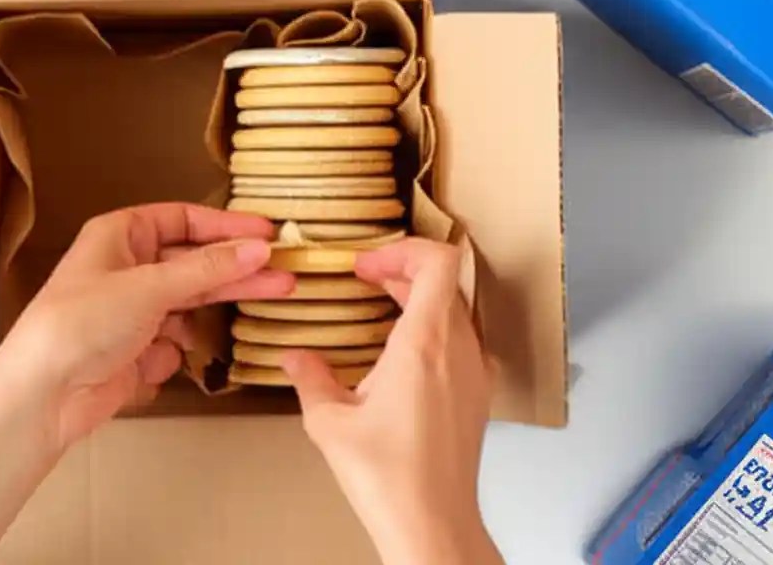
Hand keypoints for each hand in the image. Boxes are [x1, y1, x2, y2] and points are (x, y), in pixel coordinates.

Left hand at [0, 203, 293, 449]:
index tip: (267, 233)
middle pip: (194, 263)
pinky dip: (172, 352)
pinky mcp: (133, 351)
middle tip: (285, 274)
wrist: (42, 394)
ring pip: (189, 303)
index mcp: (119, 236)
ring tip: (263, 307)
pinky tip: (159, 359)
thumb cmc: (82, 323)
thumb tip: (259, 247)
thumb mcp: (151, 286)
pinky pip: (171, 344)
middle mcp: (125, 268)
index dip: (226, 226)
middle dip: (237, 270)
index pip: (182, 220)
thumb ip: (209, 268)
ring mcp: (130, 312)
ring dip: (213, 310)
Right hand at [282, 238, 501, 564]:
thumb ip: (310, 379)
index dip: (403, 249)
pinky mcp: (477, 394)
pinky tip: (401, 356)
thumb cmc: (389, 477)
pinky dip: (434, 329)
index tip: (368, 267)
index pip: (439, 261)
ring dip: (421, 299)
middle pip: (446, 281)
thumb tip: (294, 359)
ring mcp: (475, 371)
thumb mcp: (330, 423)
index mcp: (424, 343)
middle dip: (405, 270)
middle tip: (368, 279)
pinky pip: (462, 341)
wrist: (432, 523)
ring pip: (456, 309)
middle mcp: (459, 350)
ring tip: (383, 311)